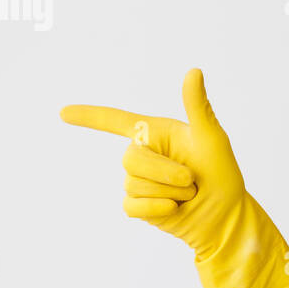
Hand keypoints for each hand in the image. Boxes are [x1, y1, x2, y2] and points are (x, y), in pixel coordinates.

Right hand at [61, 69, 243, 261]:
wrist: (225, 217)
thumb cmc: (222, 175)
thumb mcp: (212, 139)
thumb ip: (198, 107)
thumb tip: (193, 71)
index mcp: (156, 132)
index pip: (116, 121)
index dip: (90, 116)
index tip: (63, 113)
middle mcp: (144, 153)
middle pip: (130, 159)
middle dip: (164, 172)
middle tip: (192, 179)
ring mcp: (139, 180)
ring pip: (133, 184)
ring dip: (169, 192)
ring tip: (189, 193)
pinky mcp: (138, 206)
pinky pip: (132, 206)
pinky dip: (157, 209)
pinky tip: (175, 209)